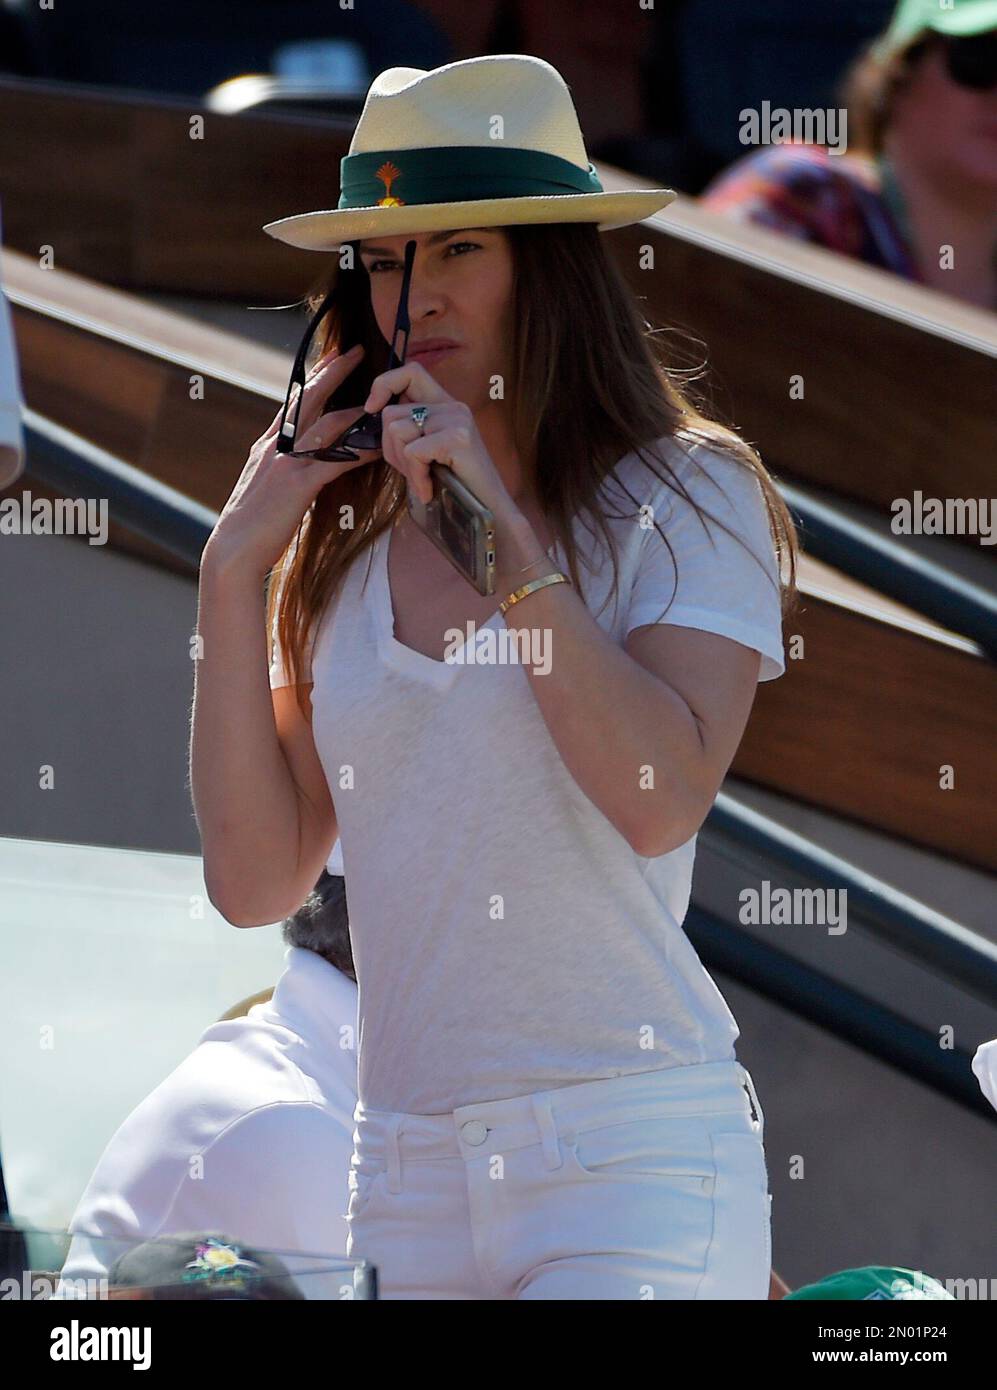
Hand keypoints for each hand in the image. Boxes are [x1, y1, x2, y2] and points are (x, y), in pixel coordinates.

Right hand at [203, 344, 381, 579]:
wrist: (233, 551)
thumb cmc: (250, 527)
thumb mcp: (264, 488)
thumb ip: (281, 471)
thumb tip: (302, 467)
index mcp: (267, 445)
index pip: (292, 400)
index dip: (312, 376)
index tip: (329, 356)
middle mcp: (276, 446)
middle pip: (308, 397)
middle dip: (333, 371)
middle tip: (354, 350)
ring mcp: (287, 463)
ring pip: (327, 424)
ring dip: (357, 409)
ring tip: (381, 397)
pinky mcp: (299, 486)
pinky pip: (337, 462)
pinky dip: (361, 452)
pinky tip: (380, 448)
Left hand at [365, 361, 520, 526]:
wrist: (490, 512)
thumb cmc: (456, 487)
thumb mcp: (428, 451)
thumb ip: (408, 430)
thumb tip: (374, 413)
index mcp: (446, 405)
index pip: (410, 372)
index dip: (384, 383)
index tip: (371, 409)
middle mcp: (453, 406)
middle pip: (391, 413)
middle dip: (391, 449)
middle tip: (412, 472)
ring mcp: (457, 420)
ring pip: (397, 431)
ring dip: (403, 465)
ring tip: (424, 481)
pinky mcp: (458, 439)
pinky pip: (412, 452)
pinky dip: (416, 477)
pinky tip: (429, 491)